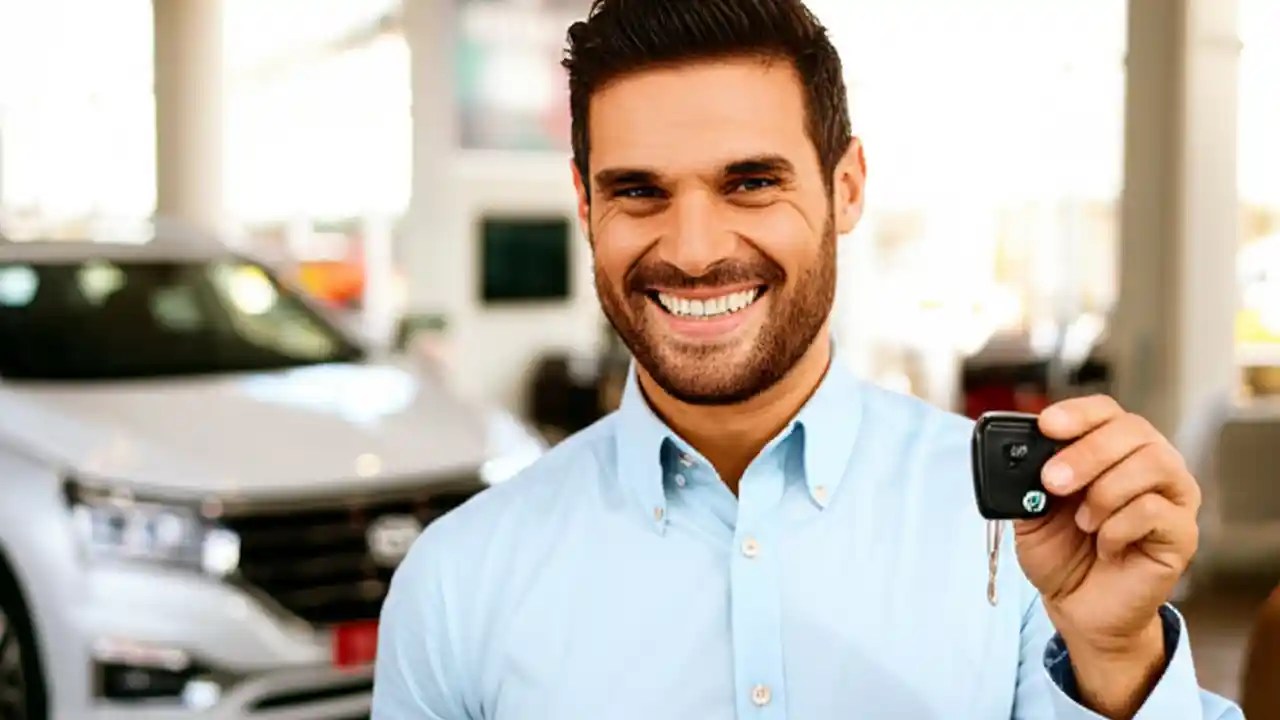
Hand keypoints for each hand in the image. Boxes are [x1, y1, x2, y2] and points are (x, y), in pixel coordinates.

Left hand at [1012, 396, 1201, 715]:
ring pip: (1152, 463)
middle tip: (1052, 482)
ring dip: (1105, 491)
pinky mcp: (1182, 533)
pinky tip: (1105, 546)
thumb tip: (1021, 455)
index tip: (1046, 425)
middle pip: (1132, 430)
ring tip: (1082, 523)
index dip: (1078, 413)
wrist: (1078, 607)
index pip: (1106, 411)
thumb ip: (1029, 479)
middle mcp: (1150, 464)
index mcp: (1113, 450)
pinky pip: (1155, 511)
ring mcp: (1172, 497)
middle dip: (1086, 453)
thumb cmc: (1061, 553)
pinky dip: (1118, 527)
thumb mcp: (1030, 510)